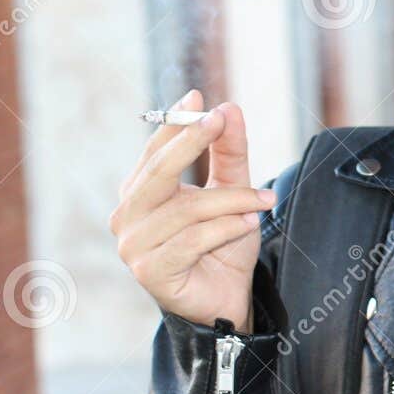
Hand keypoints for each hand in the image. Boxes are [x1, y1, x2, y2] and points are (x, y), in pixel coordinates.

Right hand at [111, 89, 275, 333]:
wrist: (228, 298)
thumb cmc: (223, 244)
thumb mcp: (234, 191)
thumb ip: (230, 154)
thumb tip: (229, 108)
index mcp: (141, 192)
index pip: (154, 151)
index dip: (175, 122)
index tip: (198, 96)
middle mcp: (128, 216)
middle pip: (157, 171)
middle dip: (191, 143)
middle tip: (220, 121)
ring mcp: (134, 245)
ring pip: (187, 208)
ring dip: (233, 200)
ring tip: (266, 200)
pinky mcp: (150, 271)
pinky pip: (193, 239)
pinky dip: (227, 228)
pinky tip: (249, 225)